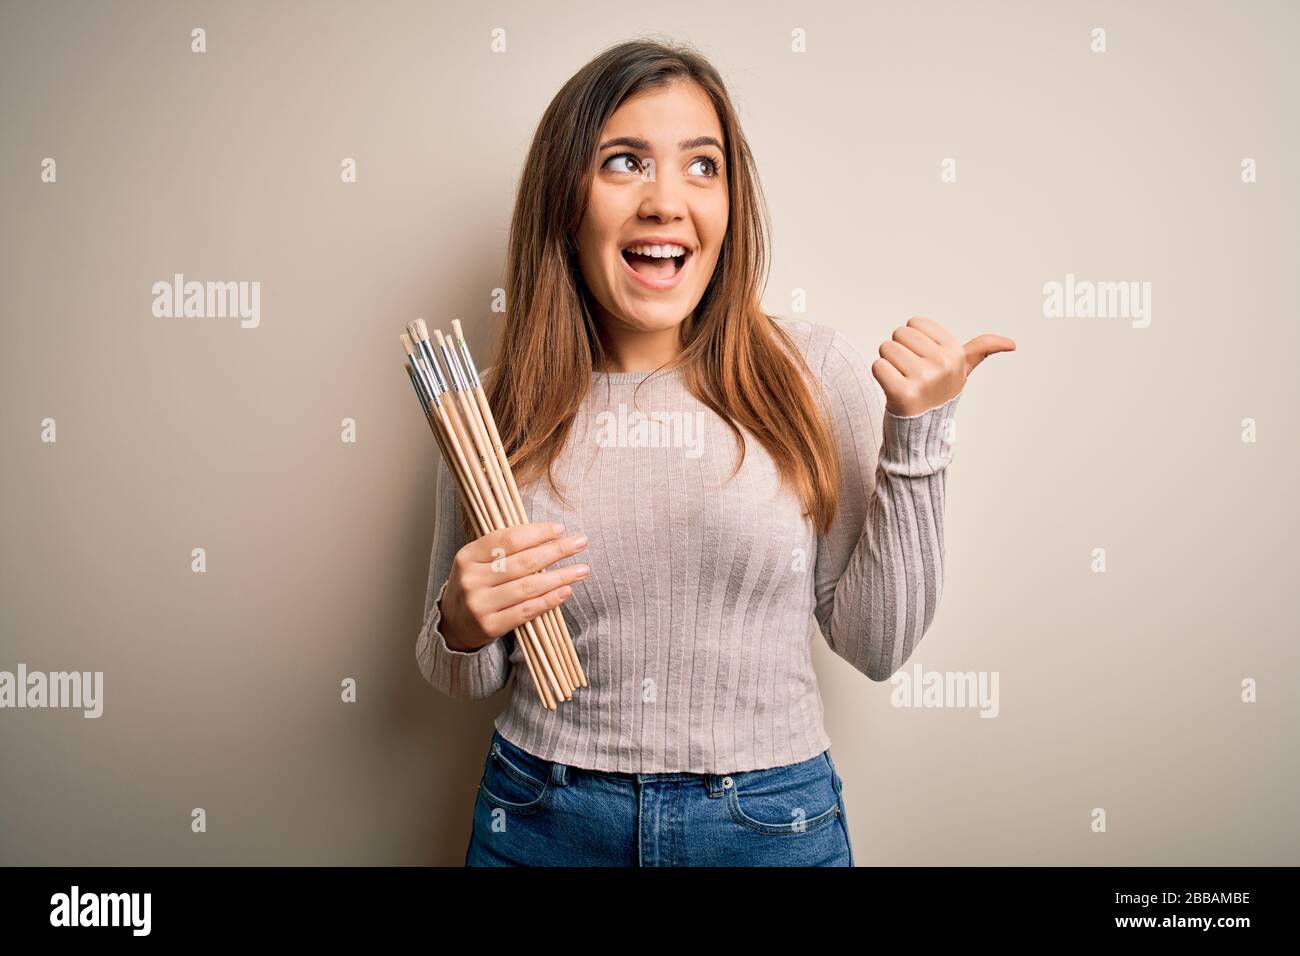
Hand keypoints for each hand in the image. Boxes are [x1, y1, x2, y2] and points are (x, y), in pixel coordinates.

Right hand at [438, 522, 590, 651]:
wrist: (453, 625)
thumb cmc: (476, 585)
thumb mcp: (478, 561)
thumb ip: (505, 548)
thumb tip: (550, 534)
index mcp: (468, 556)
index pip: (508, 538)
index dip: (537, 532)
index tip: (560, 529)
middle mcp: (471, 579)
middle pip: (523, 562)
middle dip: (556, 550)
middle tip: (581, 542)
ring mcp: (479, 604)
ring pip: (528, 587)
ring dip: (560, 577)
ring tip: (582, 569)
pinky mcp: (489, 626)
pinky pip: (526, 611)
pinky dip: (549, 601)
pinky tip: (566, 591)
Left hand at [871, 316, 1015, 416]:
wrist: (923, 432)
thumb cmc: (939, 394)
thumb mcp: (963, 370)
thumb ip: (981, 350)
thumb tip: (1012, 344)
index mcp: (955, 353)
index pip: (915, 322)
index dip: (913, 340)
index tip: (922, 360)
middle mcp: (943, 364)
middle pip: (899, 333)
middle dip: (899, 351)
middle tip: (910, 372)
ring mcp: (924, 379)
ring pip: (886, 348)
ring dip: (888, 364)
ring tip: (902, 380)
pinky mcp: (903, 393)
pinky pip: (878, 366)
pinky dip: (880, 376)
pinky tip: (893, 389)